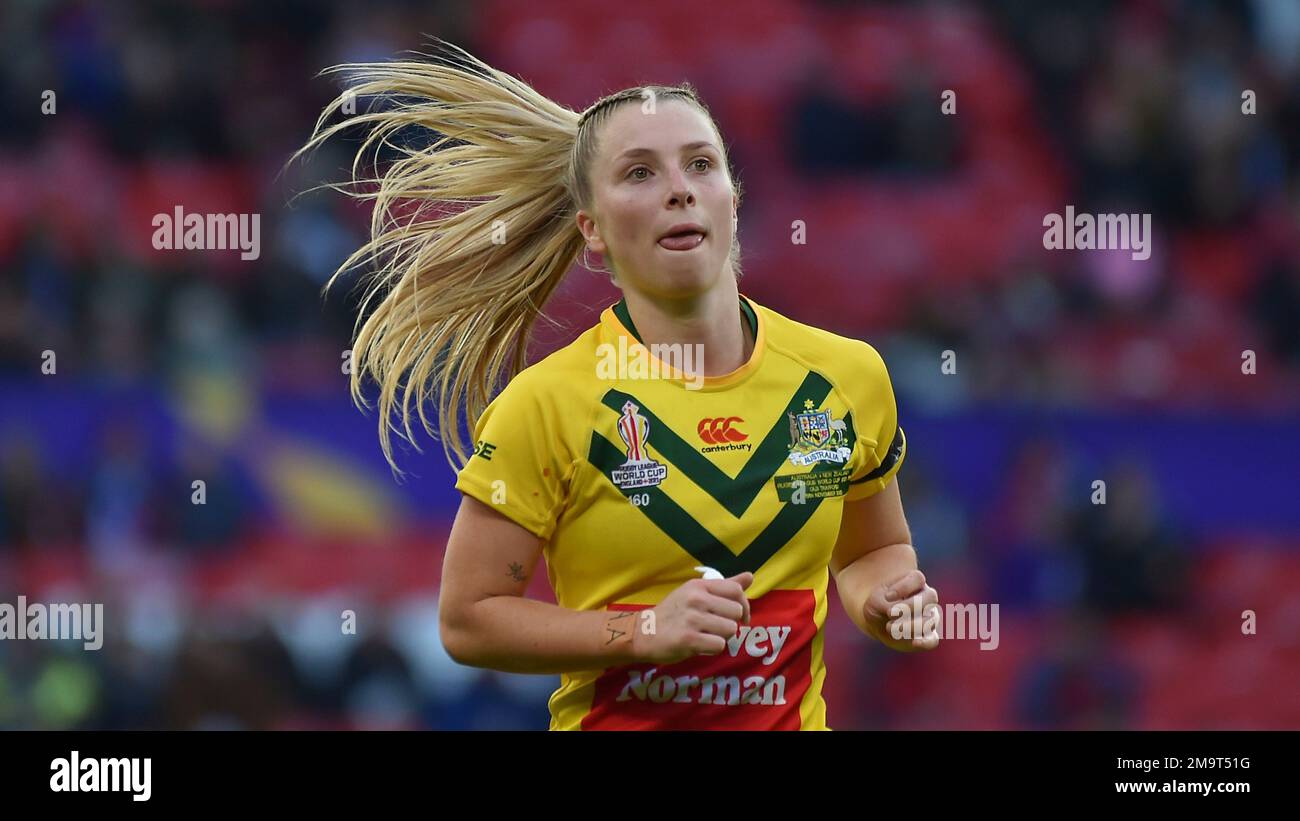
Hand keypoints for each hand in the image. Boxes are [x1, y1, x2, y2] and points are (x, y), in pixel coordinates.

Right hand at [632, 572, 752, 663]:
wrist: (642, 632)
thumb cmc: (673, 613)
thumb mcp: (695, 592)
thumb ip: (724, 586)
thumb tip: (750, 576)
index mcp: (699, 586)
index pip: (736, 590)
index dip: (744, 605)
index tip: (740, 616)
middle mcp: (696, 599)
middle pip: (736, 612)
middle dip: (732, 623)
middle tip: (718, 628)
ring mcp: (692, 619)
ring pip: (730, 630)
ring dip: (723, 637)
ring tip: (708, 636)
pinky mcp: (688, 639)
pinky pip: (719, 645)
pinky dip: (713, 648)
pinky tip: (701, 645)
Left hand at [863, 569, 939, 651]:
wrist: (877, 620)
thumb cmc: (878, 605)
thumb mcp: (875, 601)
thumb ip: (884, 605)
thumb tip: (896, 615)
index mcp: (915, 582)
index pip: (918, 578)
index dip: (904, 586)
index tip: (887, 596)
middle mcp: (927, 598)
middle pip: (930, 597)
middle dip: (909, 606)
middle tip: (889, 613)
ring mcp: (930, 616)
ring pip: (931, 619)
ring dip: (910, 625)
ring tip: (889, 627)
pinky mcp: (926, 635)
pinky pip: (933, 640)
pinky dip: (926, 642)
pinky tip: (914, 642)